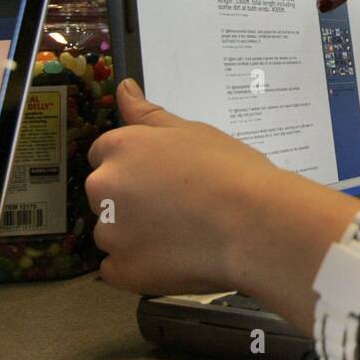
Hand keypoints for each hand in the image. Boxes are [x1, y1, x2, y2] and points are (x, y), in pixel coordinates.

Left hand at [86, 79, 281, 294]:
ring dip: (136, 233)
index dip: (135, 166)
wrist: (255, 225)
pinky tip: (173, 255)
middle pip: (105, 193)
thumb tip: (124, 89)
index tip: (161, 177)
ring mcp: (111, 232)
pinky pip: (118, 268)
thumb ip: (148, 114)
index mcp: (120, 148)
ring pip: (112, 232)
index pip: (104, 154)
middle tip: (177, 204)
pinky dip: (139, 265)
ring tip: (183, 231)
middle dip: (132, 199)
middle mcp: (105, 187)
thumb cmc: (231, 174)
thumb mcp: (191, 131)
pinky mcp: (122, 270)